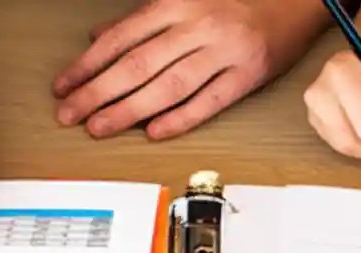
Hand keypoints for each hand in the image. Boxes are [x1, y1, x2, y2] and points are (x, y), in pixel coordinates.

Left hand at [52, 0, 322, 139]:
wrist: (296, 0)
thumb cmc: (237, 1)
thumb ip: (142, 19)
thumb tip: (99, 38)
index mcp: (178, 3)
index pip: (121, 38)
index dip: (88, 64)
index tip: (64, 86)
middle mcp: (198, 25)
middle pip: (137, 64)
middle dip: (97, 91)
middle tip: (70, 113)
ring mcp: (224, 52)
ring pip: (167, 86)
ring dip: (128, 109)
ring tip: (100, 127)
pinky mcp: (247, 76)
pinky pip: (208, 102)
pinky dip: (180, 119)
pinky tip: (154, 131)